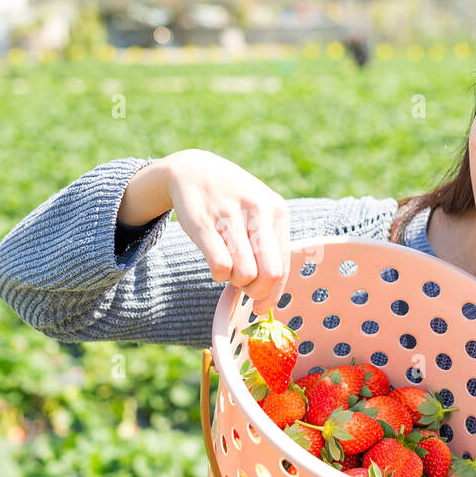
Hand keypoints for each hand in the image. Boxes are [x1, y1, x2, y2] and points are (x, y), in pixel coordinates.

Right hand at [163, 149, 290, 315]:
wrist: (192, 170)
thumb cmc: (230, 201)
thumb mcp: (258, 212)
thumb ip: (269, 247)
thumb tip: (270, 294)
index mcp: (277, 211)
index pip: (283, 266)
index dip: (273, 294)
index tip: (261, 306)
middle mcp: (258, 211)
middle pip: (269, 273)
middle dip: (256, 292)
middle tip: (244, 288)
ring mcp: (231, 215)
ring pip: (244, 273)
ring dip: (235, 281)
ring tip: (228, 268)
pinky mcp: (203, 223)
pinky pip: (220, 266)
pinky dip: (218, 275)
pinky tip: (215, 263)